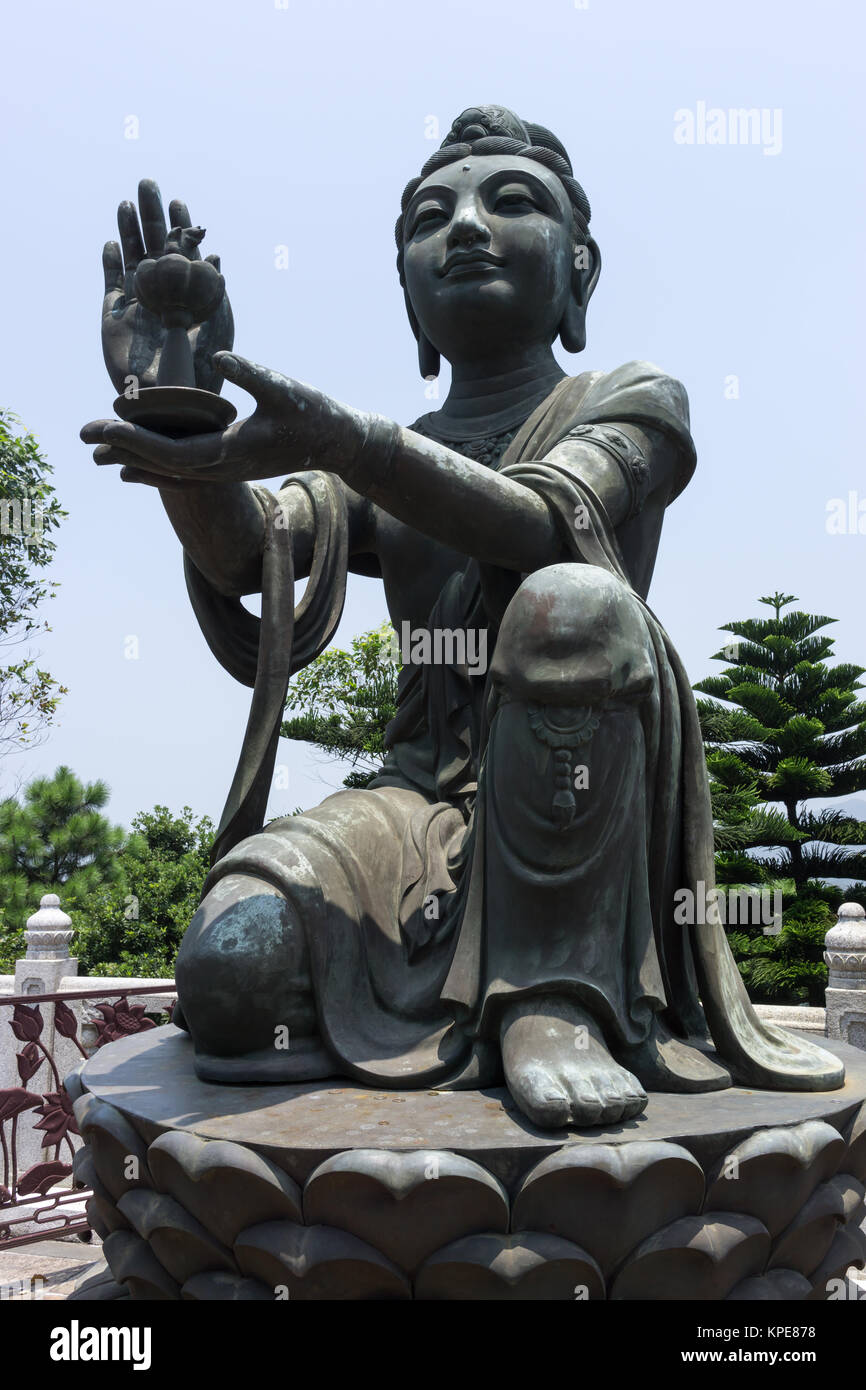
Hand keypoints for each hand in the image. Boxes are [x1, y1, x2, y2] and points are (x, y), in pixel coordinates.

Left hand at [81, 352, 368, 486]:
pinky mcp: (228, 466)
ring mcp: (225, 471)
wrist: (336, 442)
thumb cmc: (312, 411)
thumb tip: (220, 355)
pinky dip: (153, 470)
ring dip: (131, 459)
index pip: (172, 450)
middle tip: (82, 434)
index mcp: (231, 450)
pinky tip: (131, 468)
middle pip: (160, 463)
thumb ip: (251, 373)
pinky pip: (182, 473)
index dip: (136, 438)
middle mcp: (222, 468)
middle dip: (120, 447)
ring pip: (168, 471)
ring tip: (97, 451)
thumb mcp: (282, 387)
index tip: (105, 423)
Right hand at [101, 179, 233, 394]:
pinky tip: (112, 243)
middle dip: (152, 215)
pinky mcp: (113, 317)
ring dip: (129, 230)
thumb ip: (212, 289)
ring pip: (132, 259)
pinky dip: (111, 262)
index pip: (182, 251)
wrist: (169, 396)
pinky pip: (111, 283)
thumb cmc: (200, 369)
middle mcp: (161, 294)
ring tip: (126, 203)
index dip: (180, 227)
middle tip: (149, 184)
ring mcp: (137, 303)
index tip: (179, 202)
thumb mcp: (214, 325)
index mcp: (186, 293)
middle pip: (154, 246)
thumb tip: (212, 254)